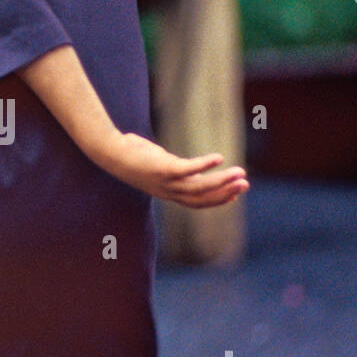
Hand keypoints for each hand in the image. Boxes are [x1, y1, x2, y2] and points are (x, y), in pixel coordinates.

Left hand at [102, 133, 249, 207]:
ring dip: (222, 182)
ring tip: (240, 173)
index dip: (216, 201)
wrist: (111, 153)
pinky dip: (204, 165)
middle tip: (245, 185)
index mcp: (168, 192)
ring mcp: (166, 181)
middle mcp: (169, 191)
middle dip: (225, 193)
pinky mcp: (163, 168)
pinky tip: (219, 158)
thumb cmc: (133, 155)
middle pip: (202, 198)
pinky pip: (188, 169)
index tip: (234, 197)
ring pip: (200, 187)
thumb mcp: (156, 164)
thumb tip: (179, 164)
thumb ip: (171, 167)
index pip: (197, 202)